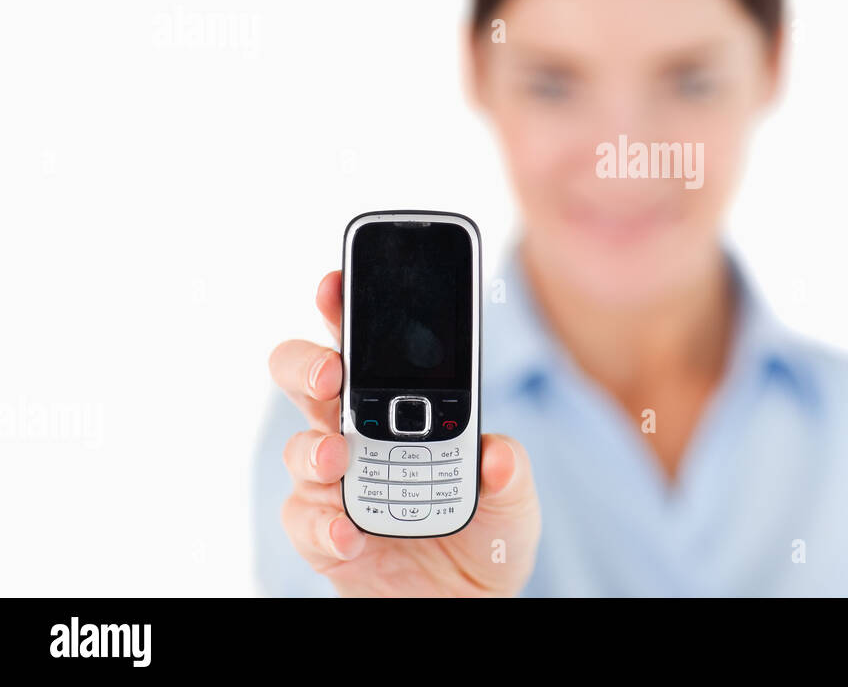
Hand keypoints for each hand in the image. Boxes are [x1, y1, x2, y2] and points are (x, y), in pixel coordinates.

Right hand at [268, 271, 540, 595]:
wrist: (473, 600)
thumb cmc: (488, 529)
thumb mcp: (515, 495)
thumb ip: (510, 470)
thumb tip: (498, 454)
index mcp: (401, 402)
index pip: (365, 342)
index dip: (344, 306)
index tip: (336, 283)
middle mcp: (357, 431)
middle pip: (307, 379)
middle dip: (308, 364)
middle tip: (331, 374)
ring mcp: (335, 481)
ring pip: (298, 445)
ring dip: (314, 447)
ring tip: (341, 458)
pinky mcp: (324, 534)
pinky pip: (304, 518)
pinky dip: (322, 523)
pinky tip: (348, 531)